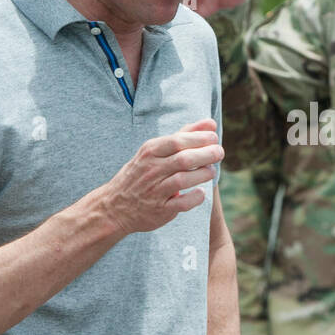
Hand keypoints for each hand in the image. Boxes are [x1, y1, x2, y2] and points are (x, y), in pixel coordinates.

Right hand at [101, 119, 223, 234]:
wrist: (115, 207)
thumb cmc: (142, 173)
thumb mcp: (155, 150)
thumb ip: (184, 136)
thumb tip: (210, 123)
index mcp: (149, 152)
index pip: (177, 141)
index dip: (199, 138)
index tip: (214, 137)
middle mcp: (151, 170)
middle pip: (183, 159)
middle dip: (206, 154)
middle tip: (219, 152)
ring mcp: (154, 191)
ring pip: (182, 180)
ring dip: (203, 174)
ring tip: (211, 171)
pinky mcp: (160, 210)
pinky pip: (181, 203)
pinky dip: (195, 197)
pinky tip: (200, 192)